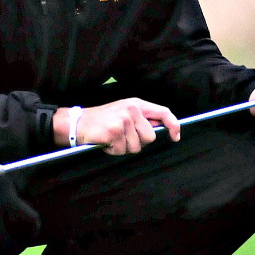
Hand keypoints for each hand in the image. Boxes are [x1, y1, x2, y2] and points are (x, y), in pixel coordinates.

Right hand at [53, 98, 180, 155]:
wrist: (78, 122)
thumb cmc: (102, 120)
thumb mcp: (124, 112)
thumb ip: (142, 119)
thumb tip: (161, 129)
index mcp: (136, 104)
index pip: (163, 112)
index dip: (173, 125)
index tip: (175, 137)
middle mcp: (131, 110)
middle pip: (150, 137)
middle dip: (138, 142)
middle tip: (123, 137)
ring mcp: (123, 121)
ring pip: (136, 147)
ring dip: (124, 148)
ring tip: (113, 139)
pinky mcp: (114, 132)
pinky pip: (122, 150)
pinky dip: (114, 150)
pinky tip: (106, 142)